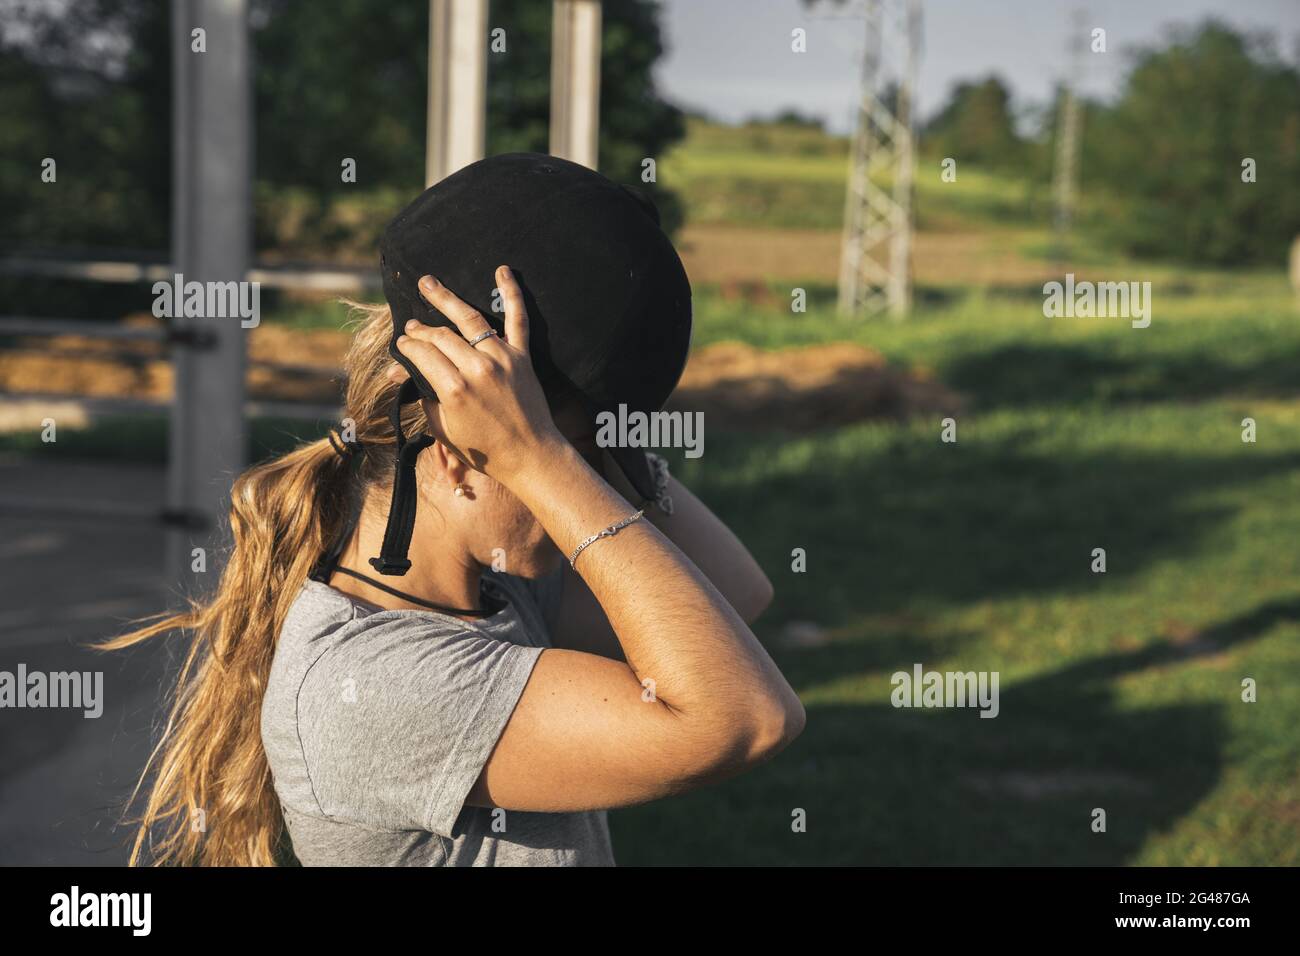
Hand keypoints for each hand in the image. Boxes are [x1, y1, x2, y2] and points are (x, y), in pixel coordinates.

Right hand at [387, 266, 562, 482]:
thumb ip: (423, 398)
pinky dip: (512, 293)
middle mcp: (477, 368)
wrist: (531, 456)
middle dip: (421, 329)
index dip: (407, 346)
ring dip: (446, 298)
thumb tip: (398, 373)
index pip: (422, 354)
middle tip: (411, 325)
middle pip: (441, 336)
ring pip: (469, 319)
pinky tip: (503, 271)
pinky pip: (518, 319)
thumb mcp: (444, 429)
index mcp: (454, 389)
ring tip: (428, 283)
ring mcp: (502, 359)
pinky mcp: (522, 357)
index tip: (402, 343)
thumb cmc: (484, 450)